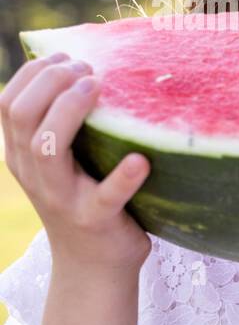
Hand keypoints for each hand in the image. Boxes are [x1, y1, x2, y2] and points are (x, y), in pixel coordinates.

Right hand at [0, 53, 151, 270]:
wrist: (93, 268)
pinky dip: (123, 177)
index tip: (66, 57)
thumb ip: (61, 126)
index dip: (33, 72)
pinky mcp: (96, 220)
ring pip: (47, 147)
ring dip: (70, 110)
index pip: (8, 102)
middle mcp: (34, 174)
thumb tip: (86, 70)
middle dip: (51, 81)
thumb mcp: (62, 164)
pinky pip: (106, 197)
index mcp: (22, 156)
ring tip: (97, 88)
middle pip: (21, 115)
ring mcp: (62, 197)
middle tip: (87, 70)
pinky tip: (140, 159)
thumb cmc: (86, 200)